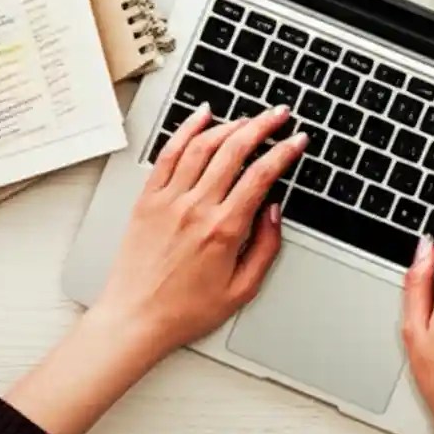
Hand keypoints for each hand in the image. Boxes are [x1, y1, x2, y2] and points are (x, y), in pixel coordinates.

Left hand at [93, 102, 306, 358]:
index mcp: (224, 229)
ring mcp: (169, 200)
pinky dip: (187, 129)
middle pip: (235, 149)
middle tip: (279, 115)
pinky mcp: (147, 199)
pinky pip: (168, 153)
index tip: (297, 140)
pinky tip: (201, 116)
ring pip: (203, 145)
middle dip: (263, 125)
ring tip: (249, 117)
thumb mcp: (242, 289)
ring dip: (230, 124)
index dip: (284, 151)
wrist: (135, 319)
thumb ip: (265, 248)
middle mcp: (196, 208)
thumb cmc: (185, 311)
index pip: (262, 175)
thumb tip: (274, 212)